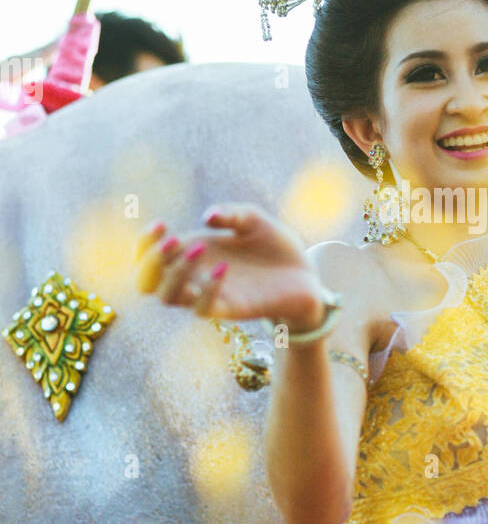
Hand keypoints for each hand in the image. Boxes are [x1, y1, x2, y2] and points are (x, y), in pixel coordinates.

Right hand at [134, 203, 327, 328]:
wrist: (306, 273)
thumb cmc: (275, 246)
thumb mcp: (254, 219)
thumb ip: (231, 213)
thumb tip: (208, 216)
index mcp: (193, 253)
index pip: (150, 256)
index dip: (145, 242)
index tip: (161, 224)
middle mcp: (194, 277)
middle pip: (147, 282)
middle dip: (151, 260)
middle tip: (173, 239)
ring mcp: (209, 295)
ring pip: (169, 297)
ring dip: (175, 273)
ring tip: (198, 248)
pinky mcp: (229, 310)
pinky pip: (203, 309)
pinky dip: (208, 288)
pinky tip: (223, 268)